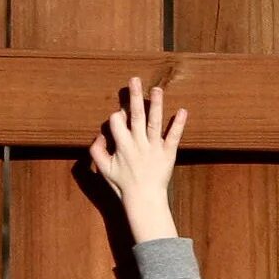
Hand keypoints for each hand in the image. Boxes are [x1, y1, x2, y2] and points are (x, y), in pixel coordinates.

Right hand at [88, 81, 185, 243]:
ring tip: (157, 89)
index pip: (117, 122)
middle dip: (134, 96)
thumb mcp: (103, 169)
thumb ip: (96, 151)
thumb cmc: (123, 184)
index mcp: (122, 145)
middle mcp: (138, 143)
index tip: (120, 114)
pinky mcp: (168, 153)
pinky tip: (183, 111)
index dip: (117, 116)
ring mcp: (154, 147)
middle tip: (135, 79)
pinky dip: (179, 124)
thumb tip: (98, 135)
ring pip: (154, 122)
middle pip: (135, 115)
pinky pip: (174, 137)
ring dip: (156, 104)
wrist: (144, 199)